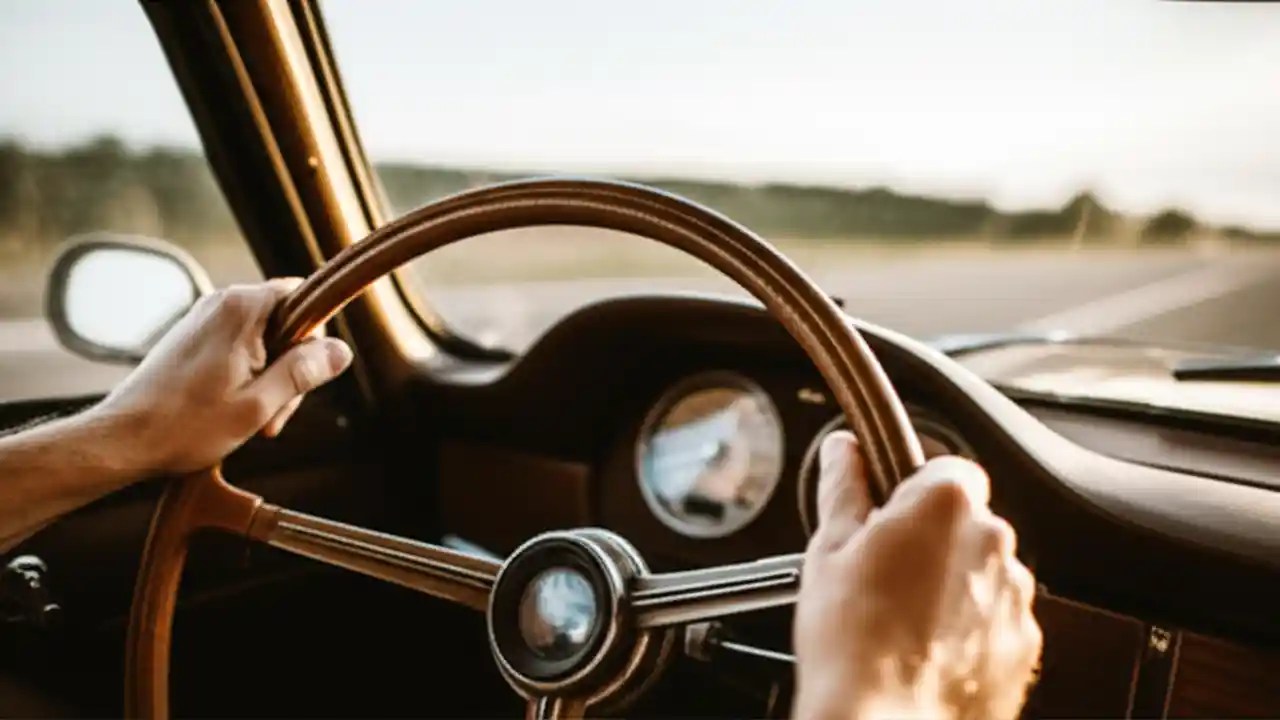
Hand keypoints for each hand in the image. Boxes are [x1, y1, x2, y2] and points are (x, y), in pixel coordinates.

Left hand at [93, 278, 352, 473]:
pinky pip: (239, 348)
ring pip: (264, 340)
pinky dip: (247, 377)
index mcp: (241, 310)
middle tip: (274, 414)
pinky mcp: (194, 337)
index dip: (315, 339)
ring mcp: (204, 319)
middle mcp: (221, 304)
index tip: (305, 378)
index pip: (304, 297)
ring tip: (253, 419)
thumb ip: (303, 373)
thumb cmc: (184, 426)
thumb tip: (341, 351)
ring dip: (270, 379)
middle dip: (291, 368)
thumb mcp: (258, 405)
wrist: (122, 439)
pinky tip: (236, 411)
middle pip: (286, 323)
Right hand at [793, 431, 1041, 719]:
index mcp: (945, 504)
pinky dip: (969, 630)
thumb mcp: (829, 551)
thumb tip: (843, 451)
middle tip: (882, 575)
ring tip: (901, 622)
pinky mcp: (1025, 647)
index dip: (912, 491)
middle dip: (931, 541)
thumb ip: (843, 487)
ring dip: (952, 586)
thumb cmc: (853, 644)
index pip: (945, 469)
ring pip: (982, 573)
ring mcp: (1016, 598)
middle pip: (965, 522)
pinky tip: (925, 652)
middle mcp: (993, 542)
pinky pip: (997, 621)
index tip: (886, 516)